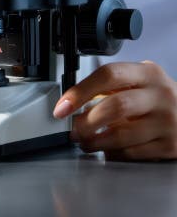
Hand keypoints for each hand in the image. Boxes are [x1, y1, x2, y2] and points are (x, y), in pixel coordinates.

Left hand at [53, 61, 176, 160]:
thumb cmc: (155, 99)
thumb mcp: (138, 82)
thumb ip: (107, 87)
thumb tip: (68, 102)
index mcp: (148, 73)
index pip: (109, 75)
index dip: (80, 91)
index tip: (62, 107)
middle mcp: (161, 95)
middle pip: (115, 106)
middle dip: (86, 122)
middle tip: (73, 130)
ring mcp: (168, 121)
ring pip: (120, 136)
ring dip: (94, 142)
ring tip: (85, 142)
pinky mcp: (170, 145)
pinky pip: (131, 153)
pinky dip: (112, 153)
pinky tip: (107, 150)